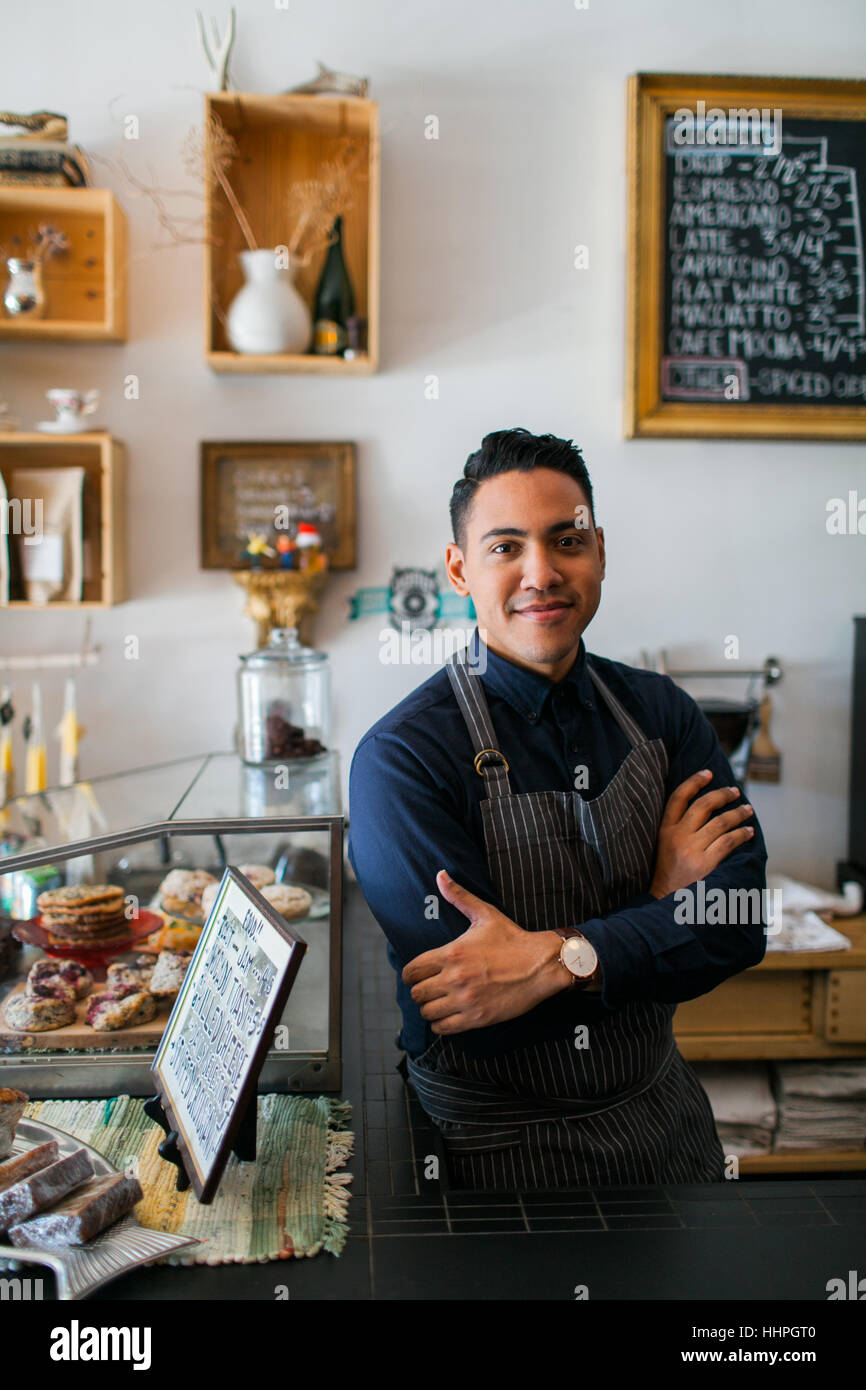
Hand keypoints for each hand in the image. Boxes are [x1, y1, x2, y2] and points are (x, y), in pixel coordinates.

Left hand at [401, 870, 569, 1033]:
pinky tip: (448, 1016)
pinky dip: (442, 1024)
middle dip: (421, 991)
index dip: (411, 973)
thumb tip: (440, 875)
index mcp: (451, 953)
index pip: (411, 970)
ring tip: (439, 1002)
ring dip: (430, 1008)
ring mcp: (465, 1000)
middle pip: (417, 993)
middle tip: (431, 988)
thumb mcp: (484, 914)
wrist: (542, 964)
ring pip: (428, 1012)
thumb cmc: (513, 939)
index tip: (418, 974)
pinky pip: (444, 1028)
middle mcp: (454, 978)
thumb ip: (459, 896)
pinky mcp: (477, 1018)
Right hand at [649, 770, 754, 899]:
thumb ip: (678, 831)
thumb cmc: (668, 878)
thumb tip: (705, 811)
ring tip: (748, 810)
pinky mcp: (705, 864)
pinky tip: (749, 833)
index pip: (678, 798)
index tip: (708, 773)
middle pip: (703, 805)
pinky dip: (741, 835)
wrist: (665, 908)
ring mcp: (691, 850)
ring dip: (738, 814)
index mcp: (664, 831)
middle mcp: (677, 837)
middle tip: (735, 791)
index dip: (694, 781)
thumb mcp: (664, 850)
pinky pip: (728, 842)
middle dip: (722, 795)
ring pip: (720, 822)